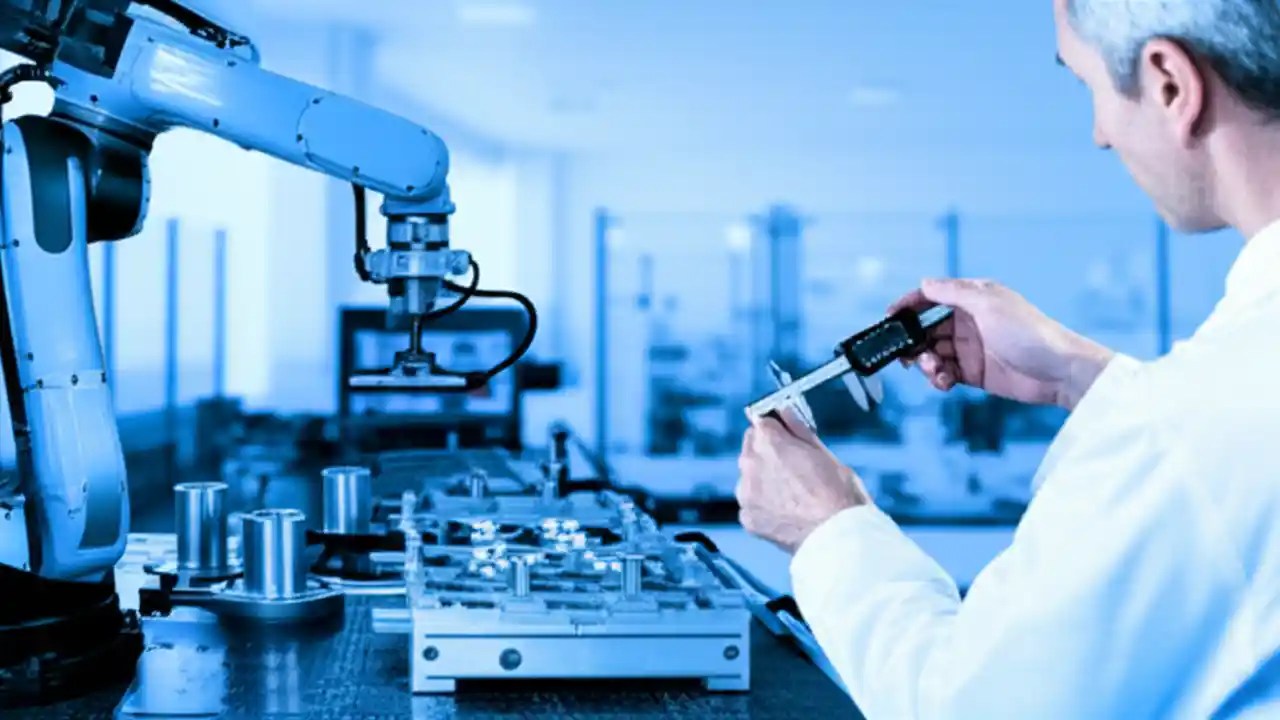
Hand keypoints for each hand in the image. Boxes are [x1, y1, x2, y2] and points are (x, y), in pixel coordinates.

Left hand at [736, 410, 871, 553]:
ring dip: (765, 483)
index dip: (778, 432)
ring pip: (751, 479)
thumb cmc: (838, 496)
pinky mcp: (747, 518)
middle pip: (752, 449)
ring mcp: (746, 493)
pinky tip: (788, 514)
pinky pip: (752, 506)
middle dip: (769, 455)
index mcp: (769, 441)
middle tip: (795, 471)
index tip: (787, 440)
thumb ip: (798, 431)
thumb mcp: (826, 454)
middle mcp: (750, 463)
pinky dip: (765, 509)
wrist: (836, 538)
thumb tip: (786, 413)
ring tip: (794, 498)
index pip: (762, 422)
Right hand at [888, 278, 1114, 409]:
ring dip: (926, 363)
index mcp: (973, 299)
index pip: (931, 297)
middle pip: (926, 329)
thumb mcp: (988, 304)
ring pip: (933, 354)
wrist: (1059, 371)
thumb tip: (923, 282)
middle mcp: (969, 322)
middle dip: (913, 342)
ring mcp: (971, 349)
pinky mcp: (975, 373)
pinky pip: (945, 374)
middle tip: (907, 356)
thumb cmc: (1030, 332)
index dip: (908, 305)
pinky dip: (938, 378)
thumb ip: (952, 292)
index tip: (889, 317)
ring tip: (934, 370)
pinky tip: (944, 382)